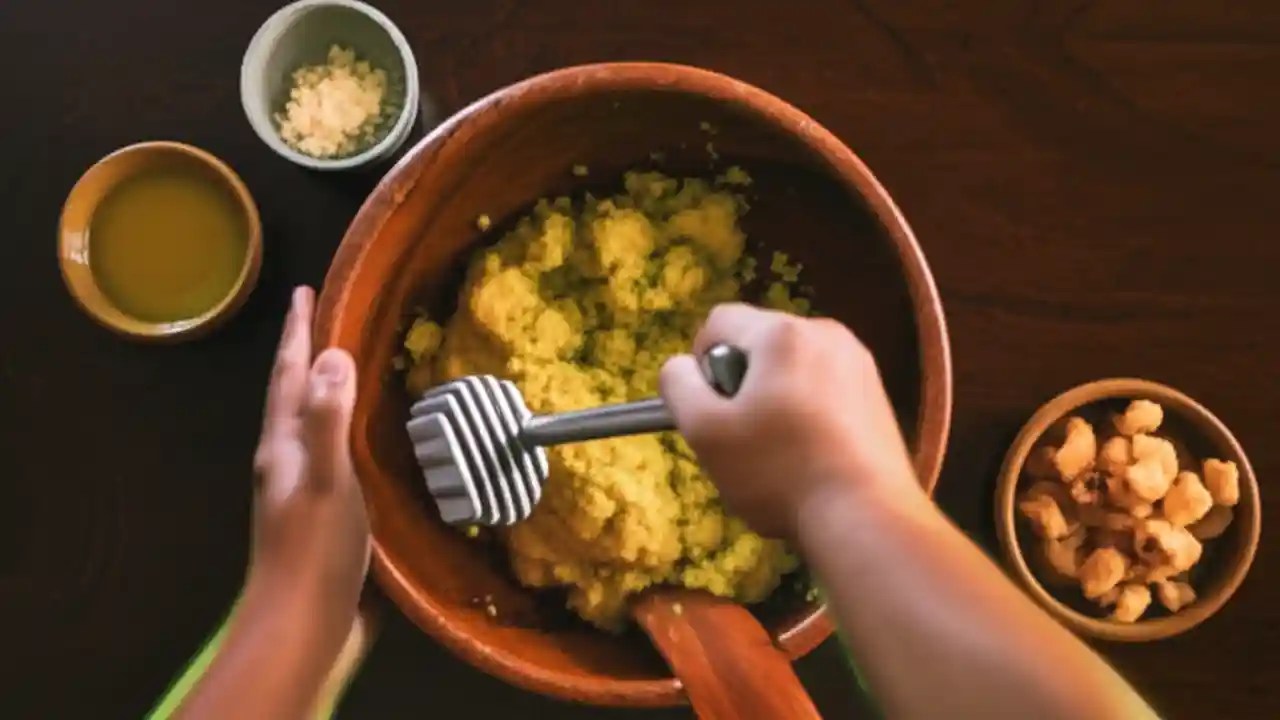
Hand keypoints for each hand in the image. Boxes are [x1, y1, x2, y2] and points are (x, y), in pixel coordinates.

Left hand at [247, 286, 369, 646]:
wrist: (304, 626)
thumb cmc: (313, 552)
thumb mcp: (326, 479)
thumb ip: (329, 419)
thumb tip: (334, 354)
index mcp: (283, 447)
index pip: (289, 376)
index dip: (297, 334)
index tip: (303, 291)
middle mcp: (288, 461)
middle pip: (295, 395)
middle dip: (307, 355)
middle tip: (323, 317)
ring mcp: (306, 490)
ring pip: (315, 425)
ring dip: (328, 392)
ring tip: (349, 366)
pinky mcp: (328, 516)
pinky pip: (338, 456)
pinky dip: (351, 433)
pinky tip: (373, 440)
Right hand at [660, 303, 919, 539]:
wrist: (864, 516)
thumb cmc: (777, 471)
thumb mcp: (706, 432)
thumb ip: (679, 387)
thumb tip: (679, 366)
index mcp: (782, 333)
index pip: (719, 321)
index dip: (701, 363)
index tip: (712, 410)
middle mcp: (825, 333)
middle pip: (759, 343)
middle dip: (742, 382)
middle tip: (744, 436)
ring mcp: (859, 362)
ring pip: (793, 367)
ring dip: (775, 398)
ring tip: (780, 452)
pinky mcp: (878, 394)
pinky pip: (825, 387)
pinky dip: (809, 412)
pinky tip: (812, 456)